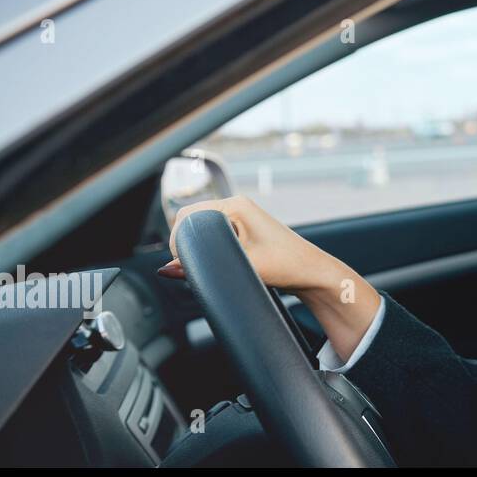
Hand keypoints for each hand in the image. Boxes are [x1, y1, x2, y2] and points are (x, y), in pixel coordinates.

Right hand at [160, 195, 328, 292]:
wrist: (311, 272)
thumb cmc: (286, 266)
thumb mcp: (243, 267)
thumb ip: (203, 268)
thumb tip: (166, 269)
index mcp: (236, 205)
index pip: (187, 214)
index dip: (178, 239)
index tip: (182, 262)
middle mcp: (237, 206)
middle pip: (192, 220)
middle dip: (186, 243)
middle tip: (191, 267)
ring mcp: (241, 216)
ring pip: (203, 228)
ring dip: (198, 246)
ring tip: (205, 265)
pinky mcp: (244, 229)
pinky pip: (214, 234)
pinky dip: (209, 248)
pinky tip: (215, 262)